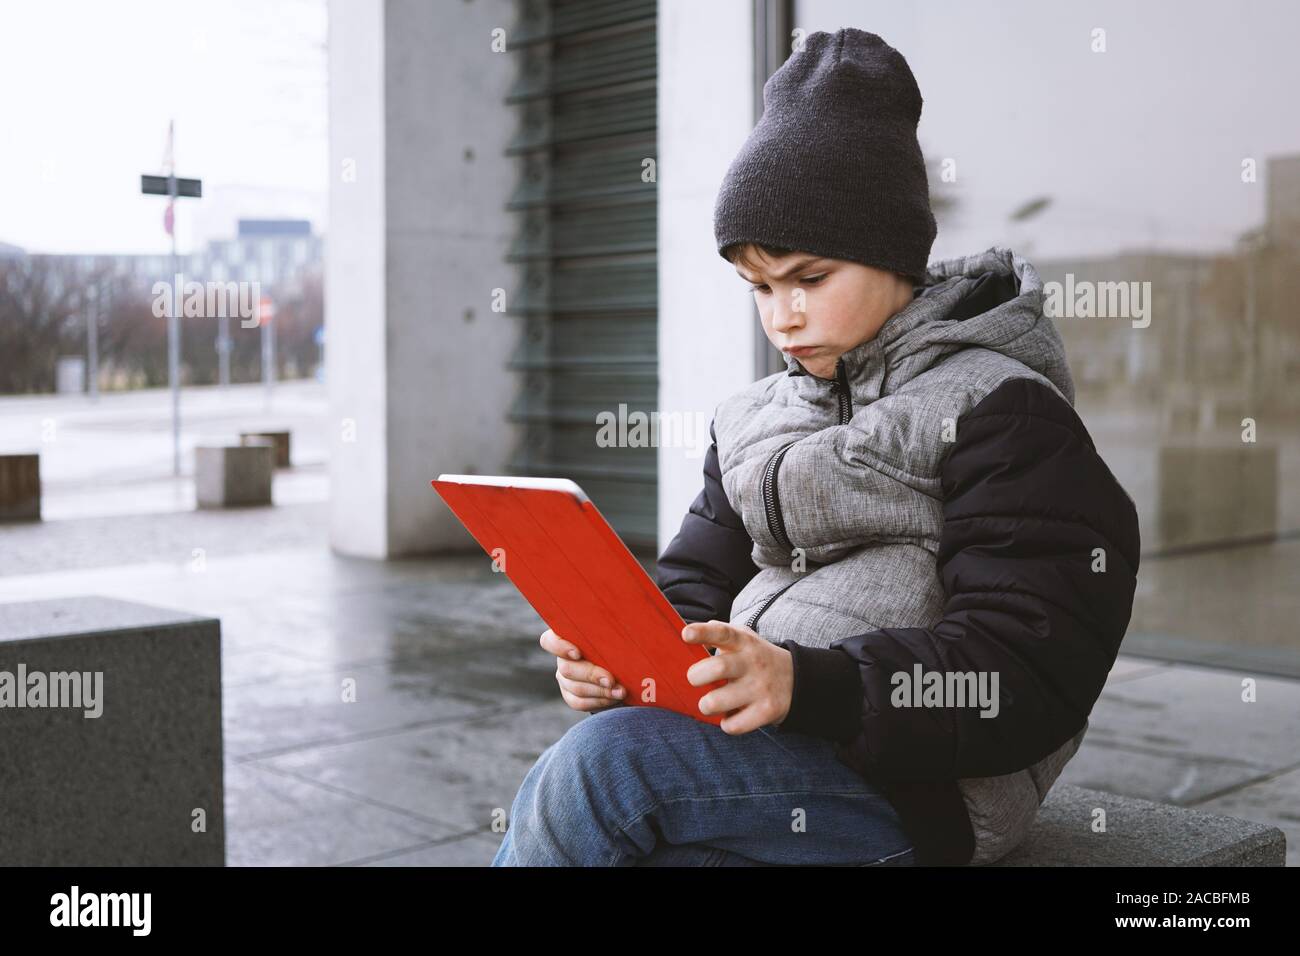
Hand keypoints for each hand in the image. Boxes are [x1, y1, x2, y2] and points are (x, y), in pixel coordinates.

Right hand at [539, 627, 627, 712]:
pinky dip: (599, 701)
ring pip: (575, 687)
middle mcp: (563, 658)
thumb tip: (625, 624)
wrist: (625, 667)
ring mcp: (565, 678)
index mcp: (569, 637)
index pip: (550, 641)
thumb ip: (613, 631)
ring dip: (600, 691)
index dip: (559, 647)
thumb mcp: (617, 634)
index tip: (578, 653)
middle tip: (611, 680)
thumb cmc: (621, 643)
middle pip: (566, 668)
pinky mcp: (571, 696)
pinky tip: (614, 698)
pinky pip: (579, 702)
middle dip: (591, 675)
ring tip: (620, 691)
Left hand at [682, 620, 793, 734]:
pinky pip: (733, 724)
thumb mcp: (744, 639)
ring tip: (711, 703)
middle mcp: (753, 662)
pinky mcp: (767, 711)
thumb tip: (688, 631)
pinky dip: (726, 724)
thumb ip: (719, 633)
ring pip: (717, 701)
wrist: (797, 679)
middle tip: (694, 680)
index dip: (702, 632)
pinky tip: (730, 716)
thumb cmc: (757, 659)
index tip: (686, 634)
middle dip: (696, 676)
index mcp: (744, 642)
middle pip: (717, 668)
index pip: (723, 633)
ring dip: (707, 705)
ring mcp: (761, 687)